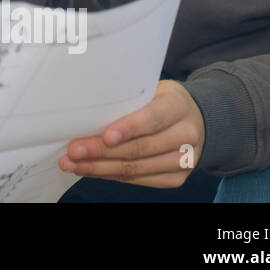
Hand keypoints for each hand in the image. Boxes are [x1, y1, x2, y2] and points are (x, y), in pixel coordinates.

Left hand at [59, 80, 205, 187]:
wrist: (197, 121)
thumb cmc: (162, 101)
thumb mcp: (152, 89)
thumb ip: (129, 98)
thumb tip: (86, 107)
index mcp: (178, 106)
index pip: (153, 119)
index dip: (129, 128)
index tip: (105, 135)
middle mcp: (186, 135)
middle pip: (140, 148)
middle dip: (102, 151)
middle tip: (73, 151)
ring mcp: (184, 160)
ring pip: (136, 168)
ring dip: (100, 168)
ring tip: (72, 164)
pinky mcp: (176, 178)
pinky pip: (139, 179)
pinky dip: (111, 175)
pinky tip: (92, 170)